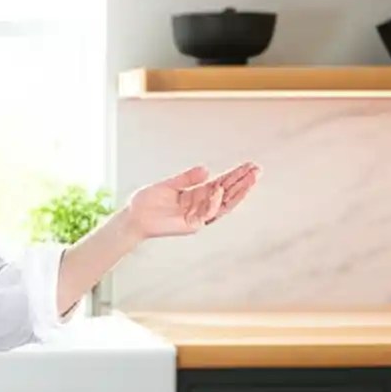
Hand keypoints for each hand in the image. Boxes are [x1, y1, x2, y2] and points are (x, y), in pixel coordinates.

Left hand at [124, 162, 260, 238]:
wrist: (133, 216)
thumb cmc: (148, 202)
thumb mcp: (169, 185)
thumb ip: (187, 178)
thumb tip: (206, 169)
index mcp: (197, 194)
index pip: (222, 183)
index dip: (236, 176)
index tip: (250, 166)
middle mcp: (200, 205)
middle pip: (227, 193)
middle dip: (242, 183)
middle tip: (257, 171)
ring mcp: (197, 216)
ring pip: (222, 204)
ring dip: (236, 192)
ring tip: (249, 179)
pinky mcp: (191, 225)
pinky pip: (206, 213)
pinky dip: (213, 201)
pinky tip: (220, 189)